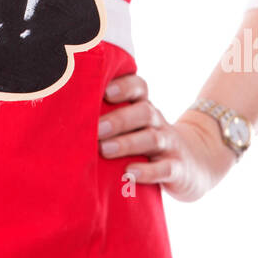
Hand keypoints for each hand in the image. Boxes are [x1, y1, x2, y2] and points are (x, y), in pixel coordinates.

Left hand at [98, 74, 239, 201]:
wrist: (196, 164)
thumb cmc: (148, 144)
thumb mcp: (133, 128)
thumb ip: (107, 119)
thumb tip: (61, 118)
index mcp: (144, 107)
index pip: (139, 87)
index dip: (123, 85)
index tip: (102, 90)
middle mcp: (157, 121)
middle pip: (143, 111)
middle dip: (118, 118)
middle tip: (95, 128)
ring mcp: (170, 145)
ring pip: (152, 138)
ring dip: (127, 142)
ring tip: (104, 149)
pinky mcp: (178, 169)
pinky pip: (166, 168)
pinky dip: (148, 171)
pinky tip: (130, 172)